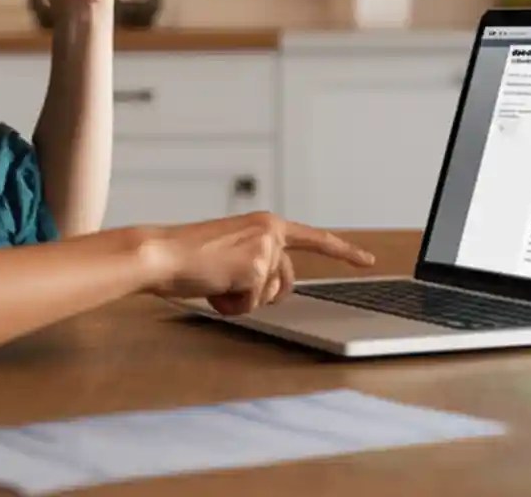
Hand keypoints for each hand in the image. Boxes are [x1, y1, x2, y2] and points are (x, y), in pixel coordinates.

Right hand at [140, 212, 376, 315]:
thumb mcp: (232, 252)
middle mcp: (271, 232)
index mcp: (266, 224)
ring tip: (215, 280)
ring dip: (242, 299)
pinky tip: (212, 287)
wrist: (162, 254)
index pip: (315, 239)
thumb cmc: (189, 256)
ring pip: (268, 296)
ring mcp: (266, 250)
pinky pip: (252, 306)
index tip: (367, 261)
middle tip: (225, 283)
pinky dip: (230, 305)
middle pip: (287, 283)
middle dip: (260, 295)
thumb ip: (258, 260)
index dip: (344, 252)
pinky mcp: (256, 270)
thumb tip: (273, 287)